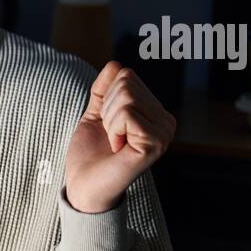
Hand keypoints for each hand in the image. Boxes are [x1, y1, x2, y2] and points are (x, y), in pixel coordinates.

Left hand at [64, 61, 175, 212]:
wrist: (84, 186)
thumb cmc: (89, 154)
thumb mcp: (94, 114)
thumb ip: (103, 90)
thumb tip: (115, 64)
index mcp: (155, 112)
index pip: (126, 76)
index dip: (105, 98)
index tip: (107, 125)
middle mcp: (166, 121)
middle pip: (126, 83)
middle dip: (106, 109)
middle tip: (110, 136)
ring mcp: (164, 133)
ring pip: (126, 97)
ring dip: (108, 121)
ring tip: (114, 143)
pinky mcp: (155, 143)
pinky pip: (126, 114)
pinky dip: (112, 130)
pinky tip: (118, 149)